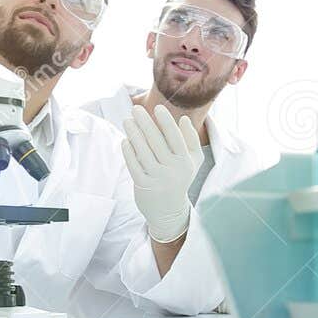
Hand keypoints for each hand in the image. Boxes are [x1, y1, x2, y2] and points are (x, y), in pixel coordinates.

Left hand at [119, 103, 199, 243]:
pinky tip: (125, 140)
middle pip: (156, 142)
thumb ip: (191, 139)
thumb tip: (183, 119)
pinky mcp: (143, 185)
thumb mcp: (193, 161)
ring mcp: (157, 178)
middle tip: (135, 109)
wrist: (169, 210)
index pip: (175, 138)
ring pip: (143, 152)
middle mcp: (172, 170)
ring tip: (127, 121)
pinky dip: (128, 151)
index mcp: (185, 161)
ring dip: (133, 134)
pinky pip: (134, 165)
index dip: (166, 122)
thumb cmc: (180, 177)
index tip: (157, 107)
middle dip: (145, 123)